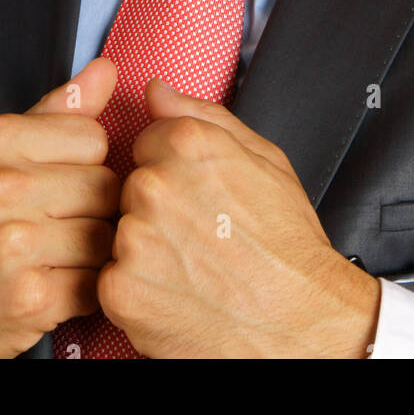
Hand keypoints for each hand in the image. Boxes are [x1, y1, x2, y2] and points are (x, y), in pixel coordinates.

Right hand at [0, 58, 119, 358]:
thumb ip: (53, 113)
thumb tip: (105, 70)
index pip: (92, 136)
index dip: (81, 162)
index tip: (54, 181)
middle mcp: (1, 187)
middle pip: (104, 186)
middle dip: (90, 207)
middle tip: (54, 222)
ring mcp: (15, 246)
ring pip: (105, 235)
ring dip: (90, 251)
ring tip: (53, 254)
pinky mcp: (30, 299)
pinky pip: (95, 283)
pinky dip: (80, 290)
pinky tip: (50, 284)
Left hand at [97, 79, 379, 357]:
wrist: (301, 323)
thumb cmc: (288, 244)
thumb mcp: (266, 158)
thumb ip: (203, 115)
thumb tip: (156, 90)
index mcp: (187, 144)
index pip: (148, 142)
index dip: (175, 171)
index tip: (201, 198)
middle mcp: (154, 184)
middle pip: (131, 186)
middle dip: (158, 209)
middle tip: (201, 237)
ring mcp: (134, 239)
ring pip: (120, 232)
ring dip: (146, 249)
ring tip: (193, 268)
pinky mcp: (121, 290)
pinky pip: (112, 279)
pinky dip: (139, 290)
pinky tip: (178, 294)